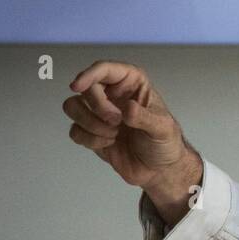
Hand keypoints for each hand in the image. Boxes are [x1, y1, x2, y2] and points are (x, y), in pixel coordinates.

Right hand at [64, 60, 198, 196]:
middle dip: (98, 107)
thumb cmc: (165, 143)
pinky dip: (90, 139)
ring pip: (72, 106)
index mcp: (132, 84)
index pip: (105, 69)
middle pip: (86, 89)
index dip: (89, 74)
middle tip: (116, 121)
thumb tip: (127, 108)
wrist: (159, 169)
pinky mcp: (91, 132)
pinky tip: (109, 143)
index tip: (78, 85)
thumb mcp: (162, 128)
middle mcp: (113, 95)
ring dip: (90, 123)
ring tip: (114, 134)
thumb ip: (145, 117)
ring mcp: (99, 113)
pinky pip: (75, 131)